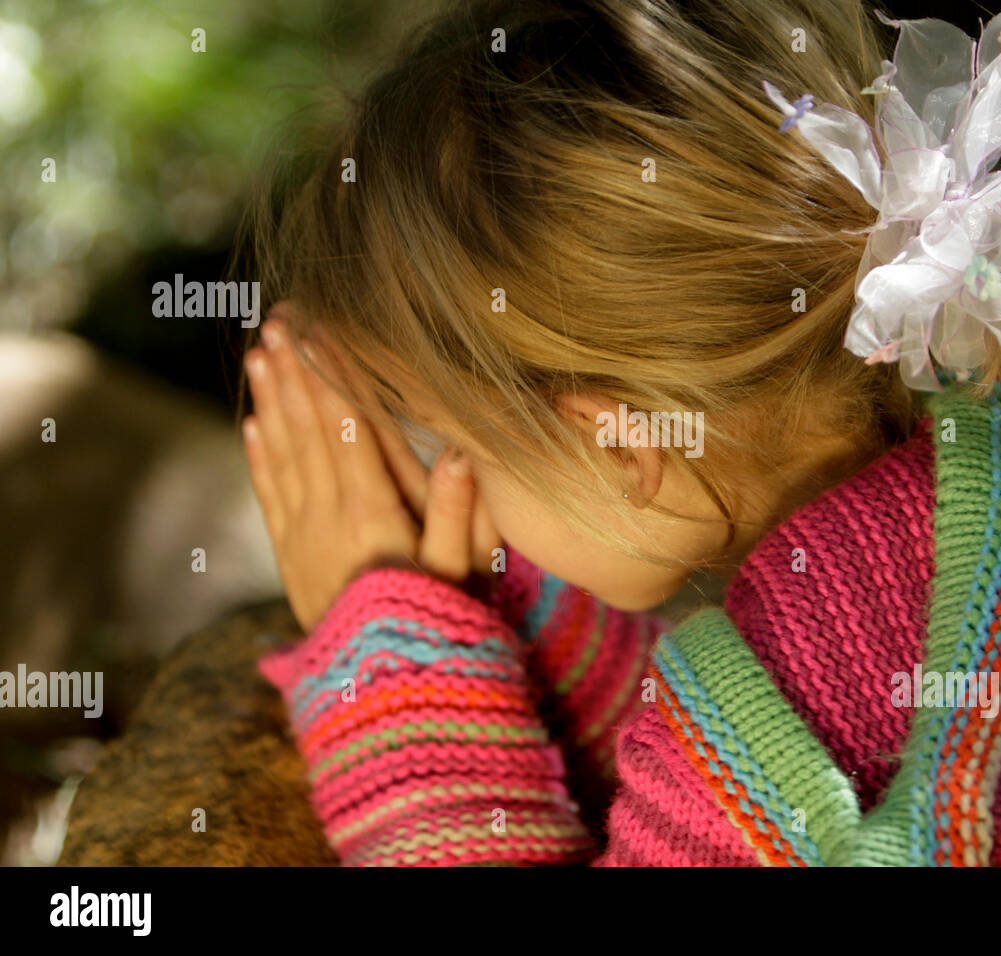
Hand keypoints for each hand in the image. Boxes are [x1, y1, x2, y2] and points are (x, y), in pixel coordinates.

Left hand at [242, 311, 492, 630]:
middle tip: (279, 320)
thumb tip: (459, 453)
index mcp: (371, 515)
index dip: (333, 377)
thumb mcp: (458, 577)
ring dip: (270, 402)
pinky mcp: (292, 558)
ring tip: (259, 355)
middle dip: (295, 372)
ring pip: (281, 456)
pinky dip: (259, 457)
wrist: (379, 692)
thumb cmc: (432, 625)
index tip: (321, 331)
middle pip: (308, 431)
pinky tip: (253, 426)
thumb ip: (459, 516)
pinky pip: (270, 496)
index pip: (348, 430)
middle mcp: (328, 518)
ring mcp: (303, 538)